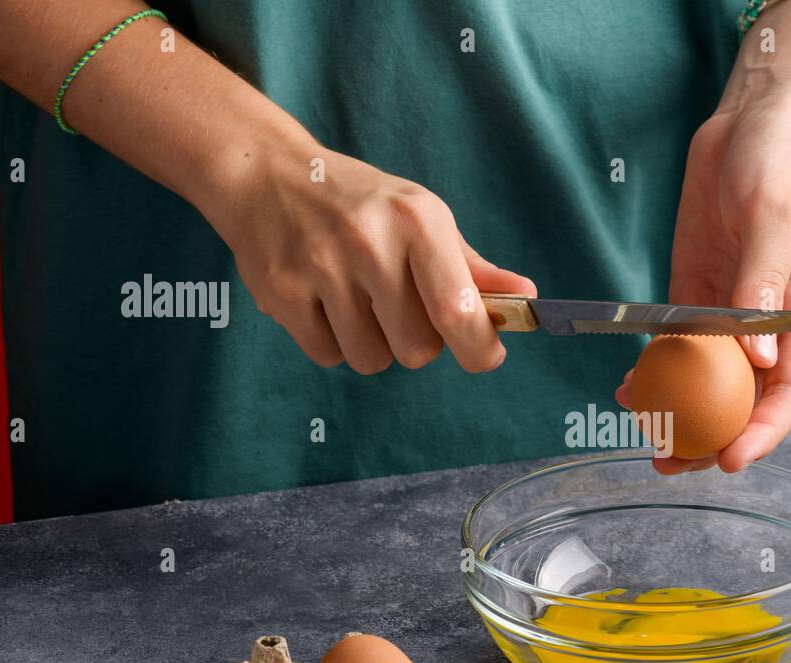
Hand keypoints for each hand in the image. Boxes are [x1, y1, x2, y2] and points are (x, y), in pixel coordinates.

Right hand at [213, 143, 534, 373]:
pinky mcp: (282, 292)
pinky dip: (333, 343)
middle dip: (417, 342)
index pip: (458, 309)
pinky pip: (328, 356)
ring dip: (373, 345)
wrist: (265, 174)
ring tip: (358, 302)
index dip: (479, 347)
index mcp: (418, 220)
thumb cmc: (360, 205)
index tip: (485, 355)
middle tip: (400, 308)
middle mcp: (370, 241)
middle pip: (417, 349)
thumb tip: (525, 297)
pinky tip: (325, 303)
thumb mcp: (421, 219)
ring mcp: (321, 267)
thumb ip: (472, 267)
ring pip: (372, 359)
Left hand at [616, 88, 790, 472]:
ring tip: (642, 438)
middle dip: (711, 439)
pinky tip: (628, 390)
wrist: (756, 116)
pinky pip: (675, 344)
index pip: (790, 390)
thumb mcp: (776, 215)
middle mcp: (766, 321)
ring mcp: (728, 308)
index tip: (730, 459)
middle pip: (743, 398)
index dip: (764, 431)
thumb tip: (755, 355)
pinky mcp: (694, 290)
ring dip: (677, 414)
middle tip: (671, 463)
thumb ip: (763, 283)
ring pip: (705, 380)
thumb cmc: (783, 158)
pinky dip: (654, 371)